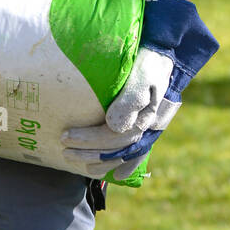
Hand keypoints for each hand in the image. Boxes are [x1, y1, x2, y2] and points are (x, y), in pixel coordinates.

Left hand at [61, 49, 173, 177]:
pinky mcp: (144, 125)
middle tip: (64, 151)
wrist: (164, 55)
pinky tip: (117, 174)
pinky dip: (127, 165)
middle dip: (88, 152)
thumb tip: (113, 126)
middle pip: (115, 147)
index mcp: (143, 117)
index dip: (88, 140)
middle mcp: (146, 128)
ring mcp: (147, 129)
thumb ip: (130, 100)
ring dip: (101, 161)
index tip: (66, 136)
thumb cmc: (149, 63)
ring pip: (123, 153)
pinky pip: (136, 151)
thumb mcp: (140, 76)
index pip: (112, 136)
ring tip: (79, 163)